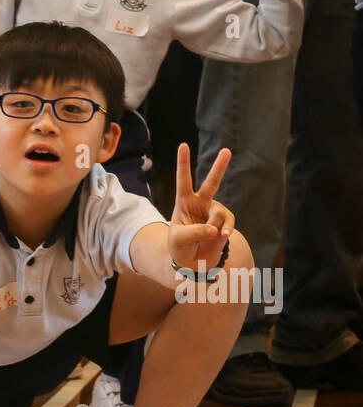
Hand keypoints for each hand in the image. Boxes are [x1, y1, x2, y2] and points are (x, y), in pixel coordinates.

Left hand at [168, 143, 234, 270]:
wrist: (192, 262)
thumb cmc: (180, 247)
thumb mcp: (179, 240)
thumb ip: (194, 232)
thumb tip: (214, 228)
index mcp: (183, 201)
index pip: (183, 179)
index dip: (183, 163)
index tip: (183, 145)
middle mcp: (200, 203)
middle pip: (211, 182)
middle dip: (219, 167)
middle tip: (227, 150)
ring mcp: (213, 212)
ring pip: (218, 212)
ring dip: (215, 224)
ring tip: (211, 235)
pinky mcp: (224, 223)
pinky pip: (228, 223)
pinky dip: (226, 230)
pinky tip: (223, 236)